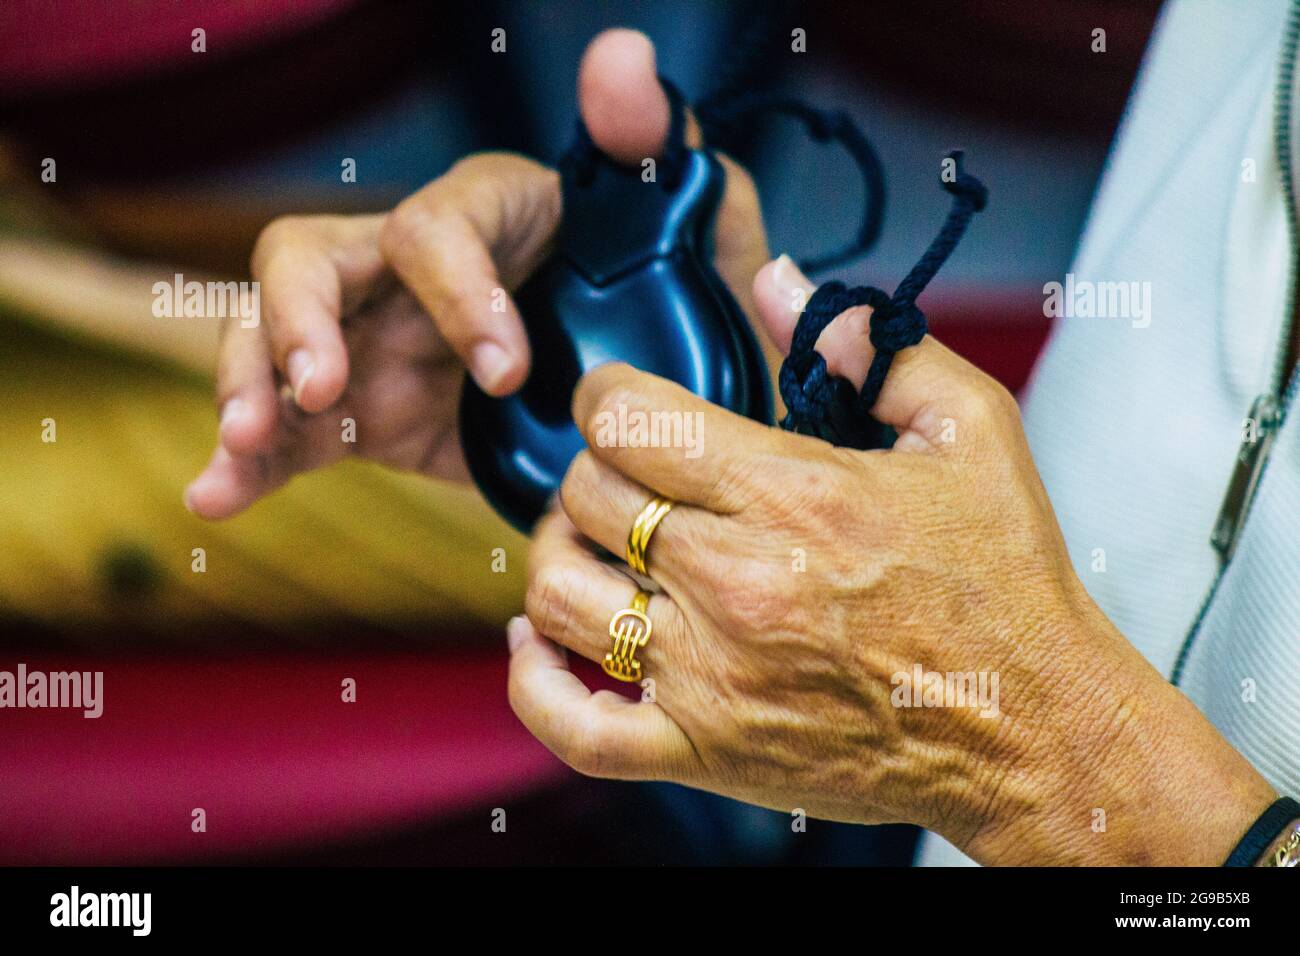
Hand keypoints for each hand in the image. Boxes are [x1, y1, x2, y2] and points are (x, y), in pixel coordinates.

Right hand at [184, 29, 771, 518]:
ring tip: (243, 445)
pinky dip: (245, 464)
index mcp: (481, 214)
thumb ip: (652, 144)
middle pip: (305, 257)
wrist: (628, 389)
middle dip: (297, 318)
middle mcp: (405, 267)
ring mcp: (367, 338)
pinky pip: (286, 432)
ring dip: (246, 384)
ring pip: (268, 338)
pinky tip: (215, 499)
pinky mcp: (355, 412)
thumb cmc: (657, 293)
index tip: (506, 373)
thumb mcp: (680, 219)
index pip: (433, 229)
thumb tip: (620, 60)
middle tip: (321, 385)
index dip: (456, 296)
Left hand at [508, 257, 1275, 864]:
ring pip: (558, 594)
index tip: (622, 399)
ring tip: (592, 541)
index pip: (628, 420)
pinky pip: (573, 726)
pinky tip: (538, 640)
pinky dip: (531, 683)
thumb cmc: (1004, 582)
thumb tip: (775, 282)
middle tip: (629, 472)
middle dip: (594, 466)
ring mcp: (712, 675)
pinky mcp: (705, 752)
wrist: (1031, 727)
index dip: (606, 393)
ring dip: (559, 552)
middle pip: (586, 495)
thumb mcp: (971, 430)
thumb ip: (870, 347)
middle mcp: (738, 582)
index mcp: (794, 494)